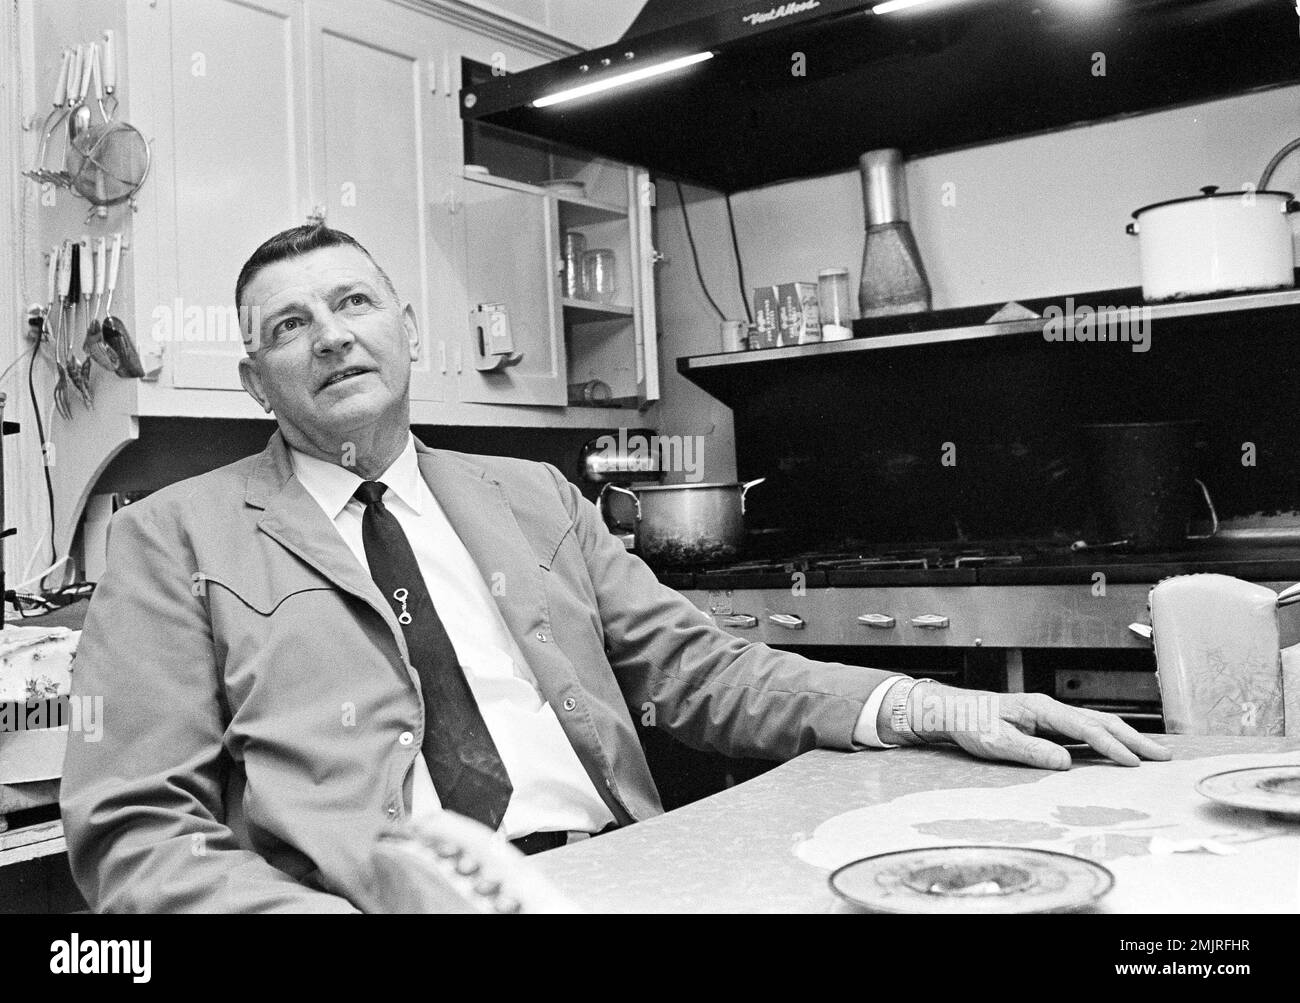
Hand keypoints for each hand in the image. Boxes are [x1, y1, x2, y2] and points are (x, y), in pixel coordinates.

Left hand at [909, 683, 1171, 769]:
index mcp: (1042, 708)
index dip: (1110, 746)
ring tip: (1153, 753)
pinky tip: (1122, 751)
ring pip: (1097, 725)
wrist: (956, 711)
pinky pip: (1086, 732)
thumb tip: (1064, 762)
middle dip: (1133, 739)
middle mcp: (1051, 709)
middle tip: (1161, 756)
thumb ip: (1030, 751)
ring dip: (1126, 738)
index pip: (1085, 728)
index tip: (1132, 762)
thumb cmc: (973, 722)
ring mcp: (1053, 716)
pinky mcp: (1050, 725)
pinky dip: (1109, 740)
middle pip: (1101, 722)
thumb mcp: (996, 741)